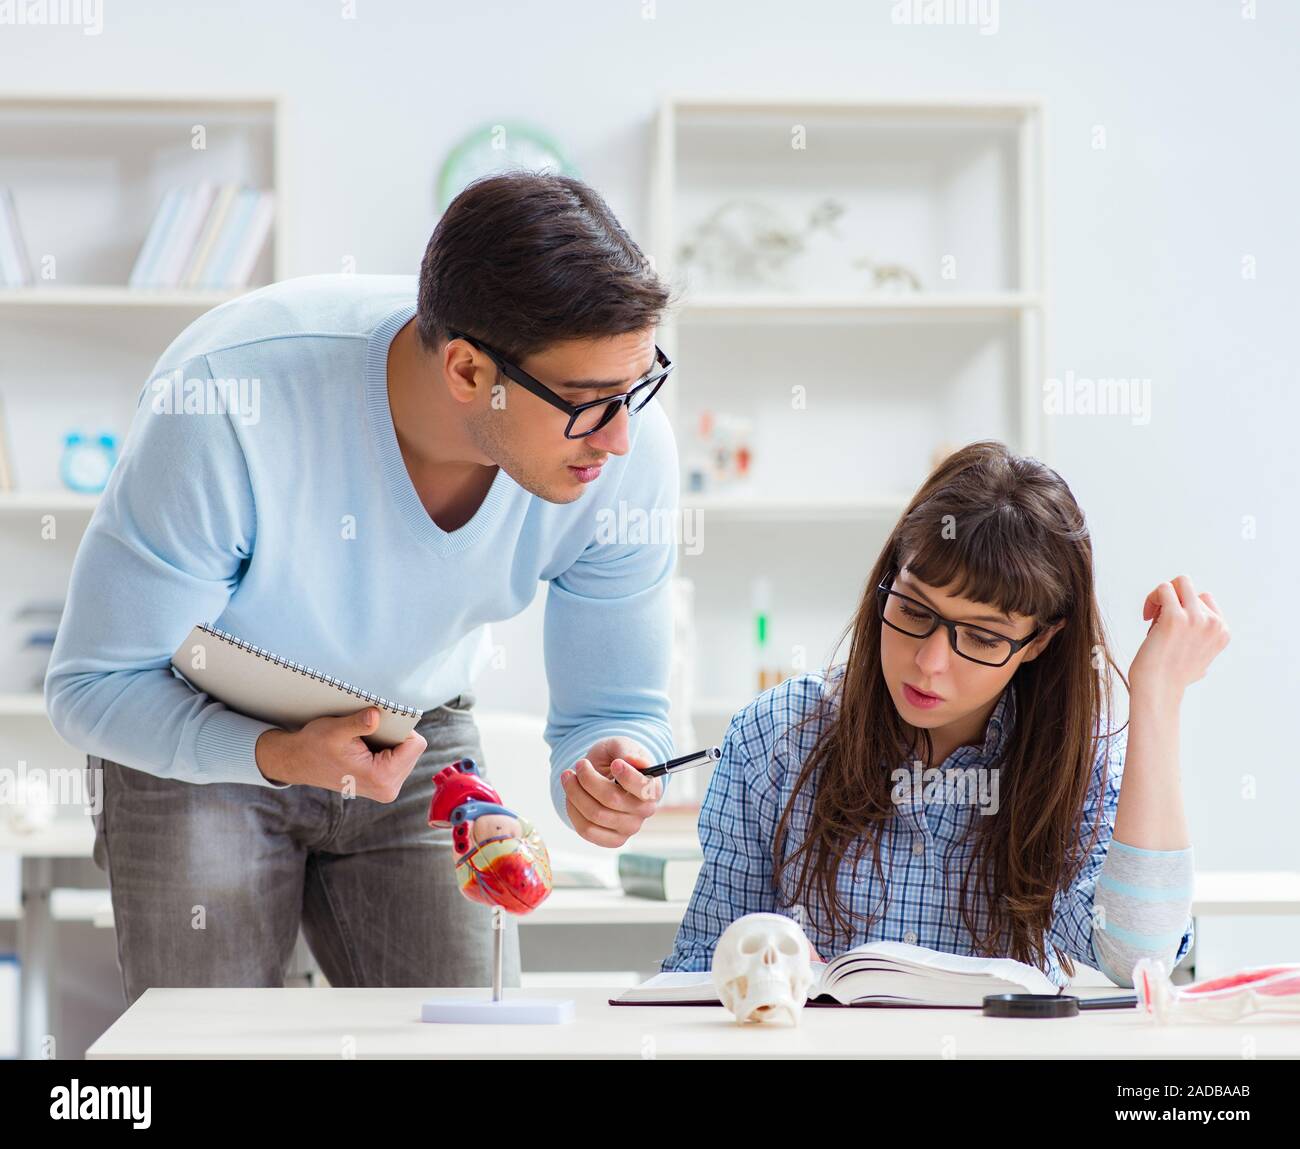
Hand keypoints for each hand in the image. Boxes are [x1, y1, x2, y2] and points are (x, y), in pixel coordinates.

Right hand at [255, 707, 427, 800]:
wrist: (299, 763)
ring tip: (364, 744)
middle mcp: (388, 789)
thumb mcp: (335, 730)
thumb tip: (376, 715)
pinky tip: (365, 749)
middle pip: (413, 749)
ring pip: (407, 753)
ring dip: (389, 743)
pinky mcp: (383, 784)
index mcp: (382, 778)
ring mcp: (387, 788)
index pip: (416, 745)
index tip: (380, 724)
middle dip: (394, 737)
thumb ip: (358, 724)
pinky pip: (398, 758)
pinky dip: (385, 749)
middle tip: (367, 735)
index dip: (401, 729)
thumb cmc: (314, 746)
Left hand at [559, 736, 662, 846]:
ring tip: (568, 776)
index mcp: (653, 788)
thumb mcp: (620, 745)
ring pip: (595, 814)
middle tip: (579, 764)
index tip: (614, 763)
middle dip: (589, 779)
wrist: (605, 775)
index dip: (628, 776)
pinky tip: (571, 796)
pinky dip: (573, 811)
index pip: (643, 788)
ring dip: (575, 793)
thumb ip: (627, 750)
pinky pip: (587, 830)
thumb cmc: (616, 758)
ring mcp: (629, 828)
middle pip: (612, 800)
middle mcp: (645, 811)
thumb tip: (633, 761)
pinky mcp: (612, 840)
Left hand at [1128, 575, 1229, 703]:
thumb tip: (1200, 638)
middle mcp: (1213, 623)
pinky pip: (1163, 589)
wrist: (1158, 689)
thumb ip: (1204, 643)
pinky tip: (1146, 617)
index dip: (1184, 606)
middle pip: (1190, 589)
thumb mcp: (1201, 660)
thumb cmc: (1172, 676)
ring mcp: (1196, 618)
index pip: (1205, 598)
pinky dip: (1151, 598)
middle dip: (1172, 600)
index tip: (1170, 623)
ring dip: (1162, 597)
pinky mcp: (1175, 617)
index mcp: (1223, 631)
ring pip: (1179, 583)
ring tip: (1153, 618)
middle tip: (1158, 620)